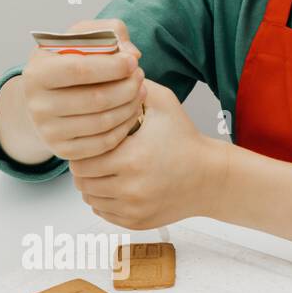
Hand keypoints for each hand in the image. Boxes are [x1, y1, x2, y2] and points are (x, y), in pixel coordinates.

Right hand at [18, 17, 146, 160]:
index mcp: (37, 72)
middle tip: (140, 77)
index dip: (113, 66)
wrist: (45, 98)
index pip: (80, 70)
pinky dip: (124, 127)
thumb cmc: (69, 60)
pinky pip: (102, 143)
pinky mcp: (62, 151)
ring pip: (102, 123)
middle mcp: (37, 105)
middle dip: (127, 87)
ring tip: (140, 92)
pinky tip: (131, 111)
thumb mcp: (80, 38)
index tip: (133, 62)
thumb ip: (109, 32)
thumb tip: (132, 54)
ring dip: (130, 106)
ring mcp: (48, 132)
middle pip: (95, 99)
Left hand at [69, 79, 226, 228]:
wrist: (209, 178)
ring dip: (92, 183)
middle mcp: (130, 189)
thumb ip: (133, 86)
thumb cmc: (185, 138)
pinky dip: (103, 199)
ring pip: (89, 198)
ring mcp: (132, 210)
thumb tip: (106, 70)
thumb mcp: (164, 103)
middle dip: (84, 166)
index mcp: (130, 159)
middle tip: (94, 154)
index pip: (81, 158)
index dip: (82, 147)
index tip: (91, 139)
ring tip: (103, 168)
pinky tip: (114, 184)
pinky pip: (103, 212)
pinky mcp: (136, 223)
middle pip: (81, 180)